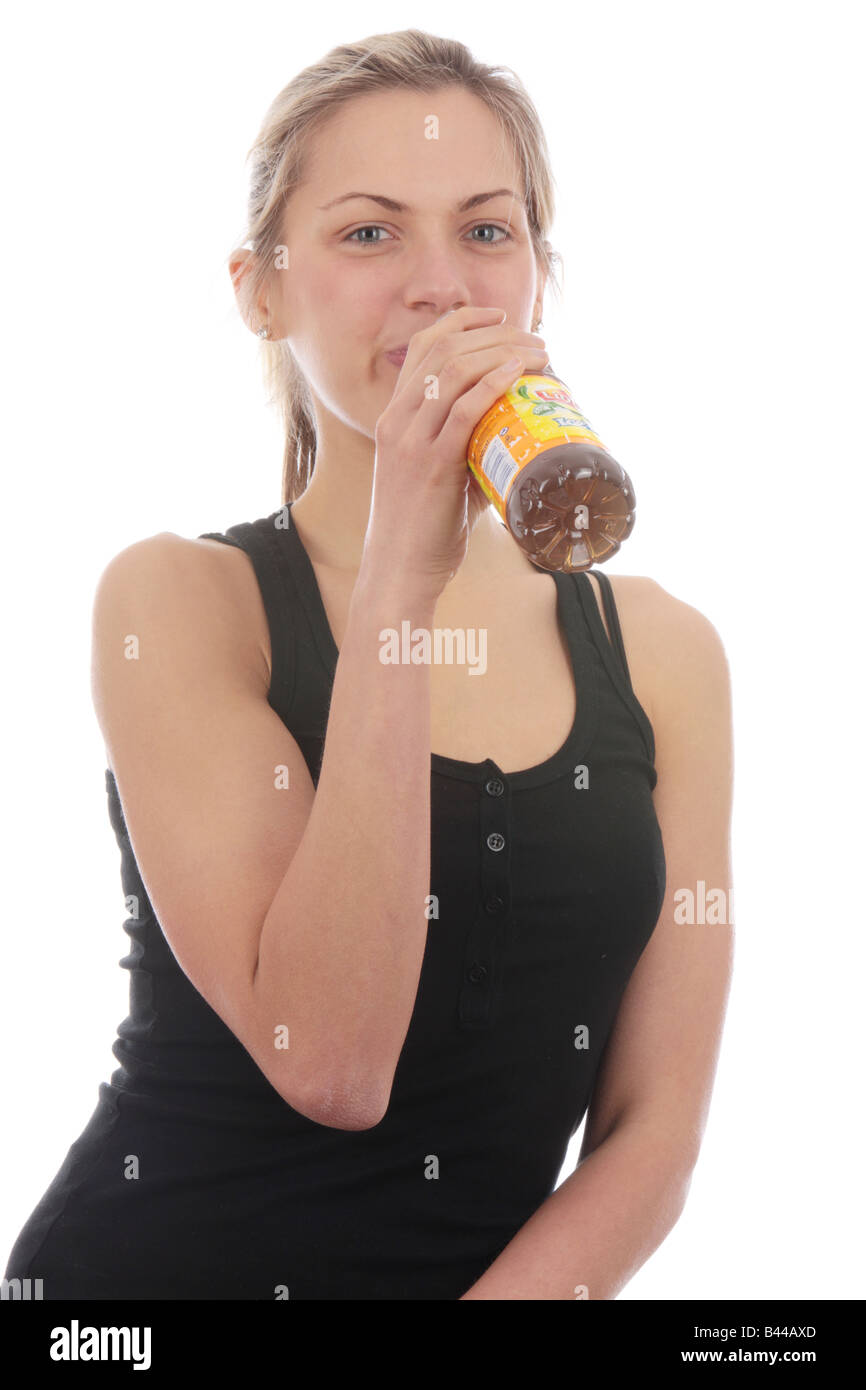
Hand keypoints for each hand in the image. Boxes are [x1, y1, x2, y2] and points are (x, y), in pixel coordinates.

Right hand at [362, 306, 547, 601]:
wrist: (399, 571)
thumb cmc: (426, 530)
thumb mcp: (444, 478)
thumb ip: (473, 451)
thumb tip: (518, 438)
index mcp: (394, 417)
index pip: (424, 346)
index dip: (464, 321)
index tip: (500, 317)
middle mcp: (397, 421)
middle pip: (444, 349)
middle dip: (495, 333)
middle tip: (535, 339)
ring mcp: (410, 441)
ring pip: (454, 371)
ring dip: (503, 353)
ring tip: (539, 354)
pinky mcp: (430, 465)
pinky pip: (462, 410)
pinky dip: (493, 384)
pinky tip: (517, 375)